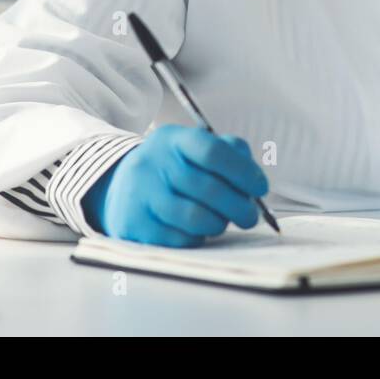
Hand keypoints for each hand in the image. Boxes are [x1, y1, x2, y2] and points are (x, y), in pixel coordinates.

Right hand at [81, 125, 267, 246]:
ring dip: (219, 224)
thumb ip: (228, 152)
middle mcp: (152, 163)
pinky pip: (179, 239)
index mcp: (172, 139)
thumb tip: (254, 177)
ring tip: (221, 222)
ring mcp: (140, 194)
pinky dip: (197, 237)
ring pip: (195, 218)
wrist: (118, 186)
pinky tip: (196, 230)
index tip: (261, 188)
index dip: (244, 172)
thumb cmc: (171, 168)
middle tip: (250, 216)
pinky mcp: (134, 224)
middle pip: (209, 189)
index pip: (213, 151)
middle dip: (240, 206)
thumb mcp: (192, 148)